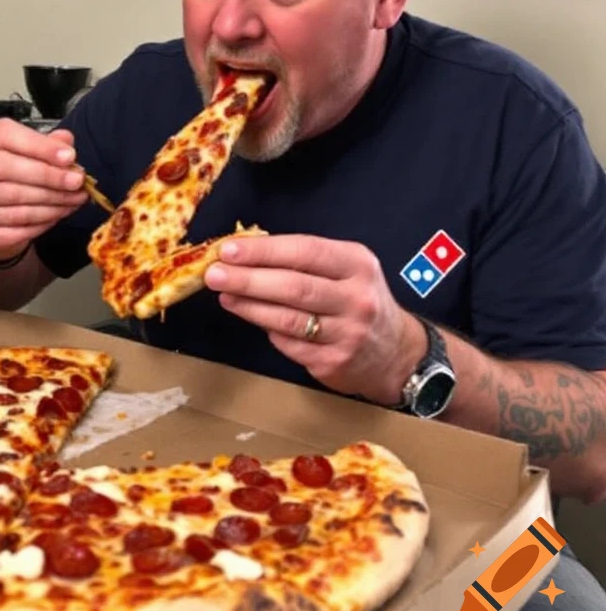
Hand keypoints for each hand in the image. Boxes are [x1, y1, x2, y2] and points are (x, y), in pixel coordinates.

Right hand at [0, 120, 87, 261]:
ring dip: (52, 200)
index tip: (69, 157)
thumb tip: (66, 143)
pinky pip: (17, 224)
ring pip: (15, 200)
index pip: (6, 136)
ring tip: (76, 198)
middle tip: (77, 182)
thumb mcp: (28, 150)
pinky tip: (59, 213)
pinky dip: (44, 220)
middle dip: (48, 176)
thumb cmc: (12, 172)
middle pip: (7, 168)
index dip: (40, 147)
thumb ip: (47, 143)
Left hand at [204, 234, 427, 404]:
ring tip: (224, 295)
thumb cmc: (356, 300)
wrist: (396, 353)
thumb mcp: (346, 269)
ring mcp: (346, 333)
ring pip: (288, 318)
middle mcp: (355, 297)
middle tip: (214, 274)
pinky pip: (289, 343)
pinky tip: (248, 316)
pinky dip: (266, 328)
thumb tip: (245, 255)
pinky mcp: (333, 362)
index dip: (263, 251)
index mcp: (356, 264)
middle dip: (248, 279)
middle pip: (293, 286)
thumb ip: (303, 260)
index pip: (303, 251)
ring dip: (249, 306)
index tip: (228, 249)